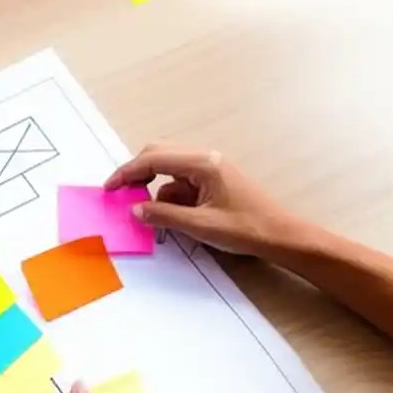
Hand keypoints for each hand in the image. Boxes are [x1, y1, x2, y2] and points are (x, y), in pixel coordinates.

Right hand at [104, 143, 303, 256]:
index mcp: (202, 163)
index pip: (153, 159)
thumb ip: (164, 215)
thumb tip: (135, 210)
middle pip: (159, 155)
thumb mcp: (201, 226)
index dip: (127, 173)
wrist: (282, 236)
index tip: (110, 188)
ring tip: (151, 216)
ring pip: (168, 171)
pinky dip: (170, 198)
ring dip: (155, 190)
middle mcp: (204, 159)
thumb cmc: (248, 228)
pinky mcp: (212, 182)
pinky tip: (172, 217)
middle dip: (137, 175)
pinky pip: (181, 184)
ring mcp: (209, 169)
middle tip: (121, 196)